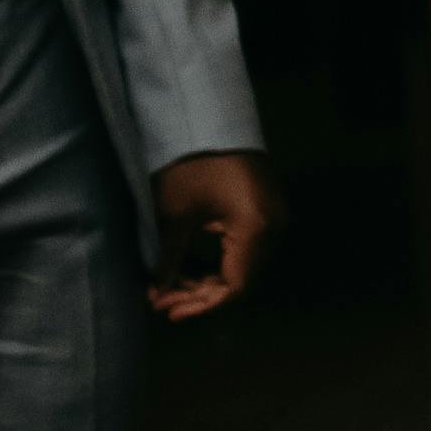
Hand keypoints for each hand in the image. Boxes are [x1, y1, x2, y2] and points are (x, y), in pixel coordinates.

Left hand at [149, 151, 277, 321]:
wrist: (212, 120)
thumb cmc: (191, 166)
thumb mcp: (175, 215)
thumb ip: (169, 259)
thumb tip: (156, 294)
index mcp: (256, 230)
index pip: (235, 286)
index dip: (201, 304)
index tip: (167, 310)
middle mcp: (274, 228)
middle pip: (240, 277)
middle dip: (199, 292)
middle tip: (161, 299)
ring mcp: (273, 217)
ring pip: (242, 263)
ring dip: (206, 278)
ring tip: (169, 284)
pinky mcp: (265, 209)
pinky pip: (245, 246)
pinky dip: (218, 260)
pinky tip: (190, 265)